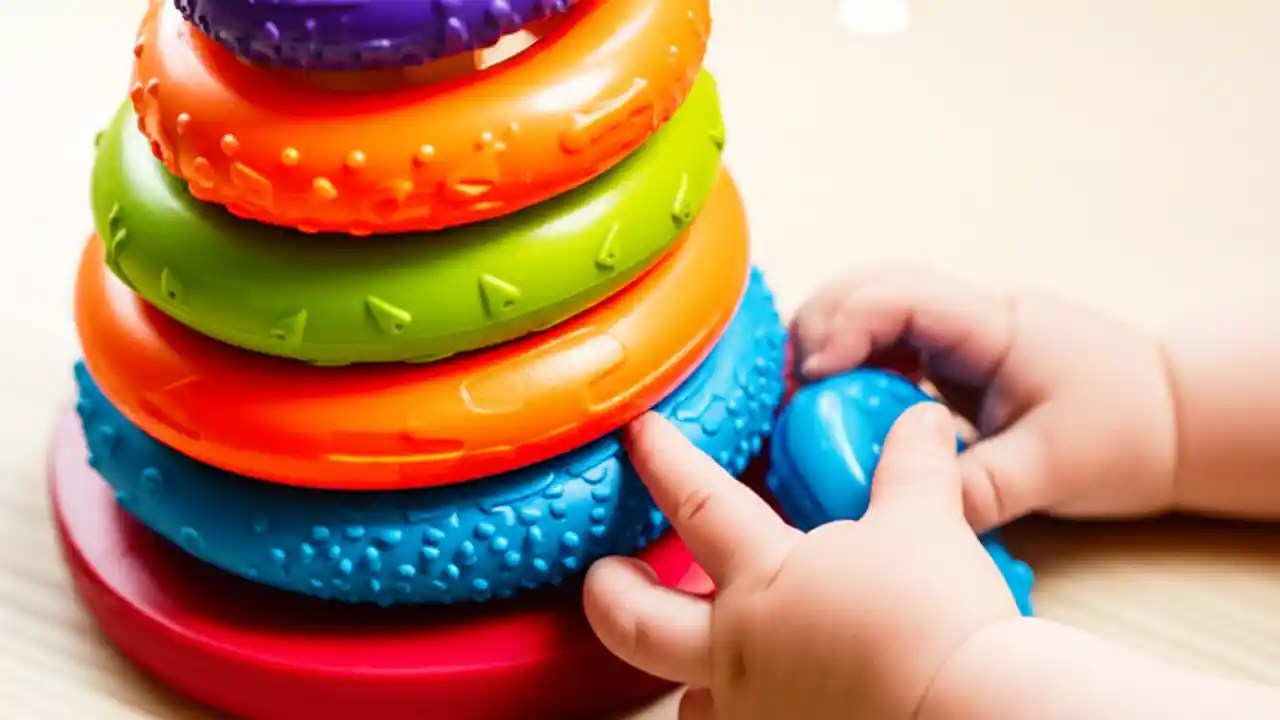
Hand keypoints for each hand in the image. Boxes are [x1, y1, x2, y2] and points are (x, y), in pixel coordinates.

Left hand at [584, 405, 1018, 719]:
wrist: (967, 708)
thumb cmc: (936, 615)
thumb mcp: (926, 523)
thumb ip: (912, 466)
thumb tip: (921, 418)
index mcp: (763, 577)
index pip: (695, 501)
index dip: (662, 459)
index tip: (637, 432)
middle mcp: (740, 648)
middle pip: (635, 622)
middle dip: (608, 591)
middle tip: (602, 572)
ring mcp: (755, 710)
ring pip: (688, 695)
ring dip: (691, 672)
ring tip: (705, 655)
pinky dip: (743, 716)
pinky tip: (770, 706)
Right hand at [792, 264, 1178, 530]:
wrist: (1175, 417)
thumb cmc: (1125, 431)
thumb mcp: (1052, 469)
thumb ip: (977, 488)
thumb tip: (901, 510)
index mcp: (993, 324)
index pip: (900, 295)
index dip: (843, 326)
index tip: (807, 378)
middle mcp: (969, 313)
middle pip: (869, 285)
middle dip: (815, 326)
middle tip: (779, 387)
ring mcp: (959, 329)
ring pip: (870, 306)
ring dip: (825, 341)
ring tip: (792, 398)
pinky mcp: (953, 354)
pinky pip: (885, 341)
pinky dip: (848, 364)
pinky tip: (832, 406)